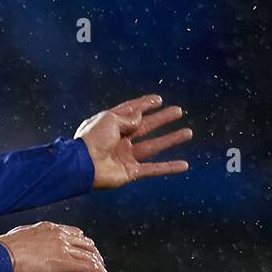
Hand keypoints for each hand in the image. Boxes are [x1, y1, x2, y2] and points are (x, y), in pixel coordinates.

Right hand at [0, 221, 111, 271]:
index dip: (86, 245)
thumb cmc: (4, 248)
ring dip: (102, 271)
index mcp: (50, 228)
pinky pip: (90, 269)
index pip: (76, 233)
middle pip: (88, 245)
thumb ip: (30, 239)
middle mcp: (61, 235)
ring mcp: (64, 248)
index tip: (89, 254)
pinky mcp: (65, 262)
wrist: (2, 253)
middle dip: (97, 258)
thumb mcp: (20, 236)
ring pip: (92, 258)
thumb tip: (27, 245)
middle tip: (100, 269)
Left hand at [74, 94, 191, 190]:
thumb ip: (128, 117)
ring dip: (171, 139)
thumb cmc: (93, 139)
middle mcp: (119, 139)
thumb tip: (140, 116)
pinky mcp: (131, 172)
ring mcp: (125, 156)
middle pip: (145, 126)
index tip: (159, 99)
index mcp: (110, 124)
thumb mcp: (110, 119)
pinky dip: (170, 167)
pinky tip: (185, 165)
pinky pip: (154, 168)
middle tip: (178, 111)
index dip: (144, 104)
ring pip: (154, 146)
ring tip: (188, 132)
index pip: (130, 111)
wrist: (84, 166)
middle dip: (162, 119)